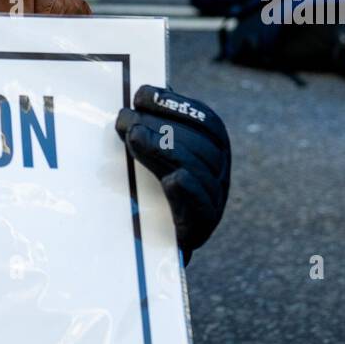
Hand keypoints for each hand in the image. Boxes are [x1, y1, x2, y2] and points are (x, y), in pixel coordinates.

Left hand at [116, 86, 230, 259]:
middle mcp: (219, 178)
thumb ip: (156, 127)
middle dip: (162, 124)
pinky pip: (199, 209)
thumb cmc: (145, 199)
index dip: (175, 104)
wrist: (143, 255)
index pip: (205, 121)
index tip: (142, 94)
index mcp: (214, 155)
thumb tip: (151, 89)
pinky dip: (187, 191)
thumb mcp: (151, 159)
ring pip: (199, 171)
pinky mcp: (198, 232)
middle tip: (125, 119)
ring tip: (134, 137)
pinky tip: (172, 178)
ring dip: (165, 149)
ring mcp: (212, 205)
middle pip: (203, 144)